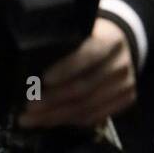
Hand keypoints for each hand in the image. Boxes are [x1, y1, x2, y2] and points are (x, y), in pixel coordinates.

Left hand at [17, 17, 136, 128]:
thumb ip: (64, 42)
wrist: (122, 44)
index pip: (89, 55)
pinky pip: (95, 117)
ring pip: (87, 107)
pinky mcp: (125, 100)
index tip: (44, 79)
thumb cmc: (91, 37)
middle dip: (53, 100)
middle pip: (84, 88)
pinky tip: (50, 122)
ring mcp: (125, 85)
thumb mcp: (82, 31)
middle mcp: (120, 64)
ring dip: (56, 116)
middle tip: (28, 107)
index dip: (67, 68)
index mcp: (110, 40)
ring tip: (31, 120)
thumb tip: (30, 60)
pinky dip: (70, 121)